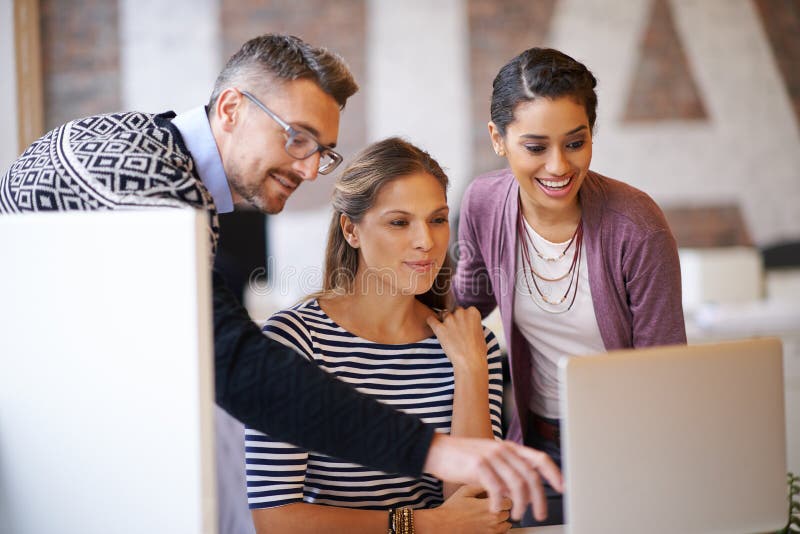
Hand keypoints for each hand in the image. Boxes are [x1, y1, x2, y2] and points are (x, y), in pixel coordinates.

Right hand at [416, 485, 510, 533]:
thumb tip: (492, 481)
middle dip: (503, 506)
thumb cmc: (452, 509)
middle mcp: (492, 520)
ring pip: (507, 523)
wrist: (444, 525)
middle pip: (508, 511)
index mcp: (487, 506)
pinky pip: (502, 533)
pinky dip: (500, 528)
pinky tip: (491, 522)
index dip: (504, 495)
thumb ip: (480, 485)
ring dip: (502, 518)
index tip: (499, 494)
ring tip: (492, 513)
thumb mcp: (464, 491)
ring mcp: (491, 530)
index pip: (509, 500)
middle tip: (493, 502)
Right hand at [423, 434, 562, 521]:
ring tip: (518, 514)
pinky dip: (499, 502)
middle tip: (540, 514)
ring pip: (517, 483)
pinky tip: (496, 508)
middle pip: (530, 475)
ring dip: (521, 503)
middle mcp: (503, 449)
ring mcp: (491, 455)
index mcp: (508, 448)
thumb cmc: (461, 458)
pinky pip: (496, 487)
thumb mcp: (489, 463)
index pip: (538, 458)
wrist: (436, 450)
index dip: (553, 473)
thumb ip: (506, 474)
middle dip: (539, 498)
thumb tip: (522, 493)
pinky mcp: (478, 464)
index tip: (562, 488)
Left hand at [426, 306, 487, 373]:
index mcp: (473, 312)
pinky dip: (431, 322)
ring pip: (443, 314)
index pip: (465, 310)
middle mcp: (461, 312)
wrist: (470, 361)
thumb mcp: (480, 333)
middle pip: (454, 310)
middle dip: (454, 318)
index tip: (463, 326)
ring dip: (443, 321)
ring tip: (446, 332)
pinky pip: (430, 319)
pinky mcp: (439, 328)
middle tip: (454, 331)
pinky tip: (433, 327)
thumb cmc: (478, 351)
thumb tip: (469, 325)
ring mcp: (450, 319)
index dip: (463, 318)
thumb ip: (473, 324)